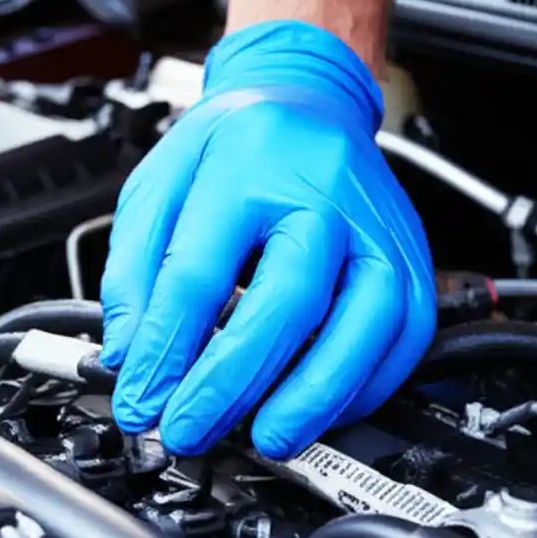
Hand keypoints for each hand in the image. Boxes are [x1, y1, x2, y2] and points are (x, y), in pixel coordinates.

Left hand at [100, 20, 435, 459]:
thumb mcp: (157, 185)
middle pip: (287, 300)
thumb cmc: (232, 145)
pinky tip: (324, 410)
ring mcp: (376, 225)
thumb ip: (133, 269)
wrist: (307, 98)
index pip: (198, 273)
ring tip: (267, 439)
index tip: (140, 400)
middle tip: (192, 430)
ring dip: (314, 396)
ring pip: (365, 322)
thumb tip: (126, 355)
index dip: (165, 349)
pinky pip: (405, 333)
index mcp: (245, 167)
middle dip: (234, 382)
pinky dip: (366, 384)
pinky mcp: (410, 254)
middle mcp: (321, 193)